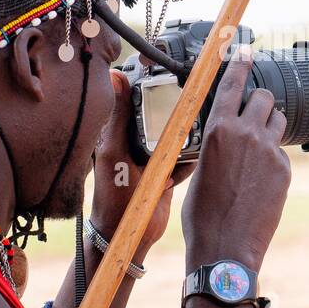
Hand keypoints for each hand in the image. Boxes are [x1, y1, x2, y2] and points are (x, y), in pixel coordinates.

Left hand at [91, 69, 191, 258]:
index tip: (177, 74)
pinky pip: (188, 156)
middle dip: (181, 112)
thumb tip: (115, 75)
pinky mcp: (170, 170)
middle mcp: (141, 138)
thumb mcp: (115, 150)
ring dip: (189, 137)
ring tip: (194, 136)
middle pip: (168, 114)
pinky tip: (189, 163)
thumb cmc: (114, 194)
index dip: (158, 87)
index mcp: (124, 129)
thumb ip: (119, 115)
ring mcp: (157, 154)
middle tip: (194, 105)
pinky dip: (192, 160)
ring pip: (181, 134)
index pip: (144, 98)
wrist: (128, 233)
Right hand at [181, 50, 290, 272]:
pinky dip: (273, 160)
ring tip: (255, 151)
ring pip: (278, 121)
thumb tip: (224, 140)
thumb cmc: (203, 215)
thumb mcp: (199, 171)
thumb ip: (215, 147)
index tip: (246, 51)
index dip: (240, 63)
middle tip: (253, 115)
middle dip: (259, 102)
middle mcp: (246, 134)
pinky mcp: (285, 170)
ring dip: (269, 126)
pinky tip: (259, 183)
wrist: (226, 249)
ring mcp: (269, 152)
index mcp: (217, 131)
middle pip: (263, 97)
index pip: (233, 85)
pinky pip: (281, 153)